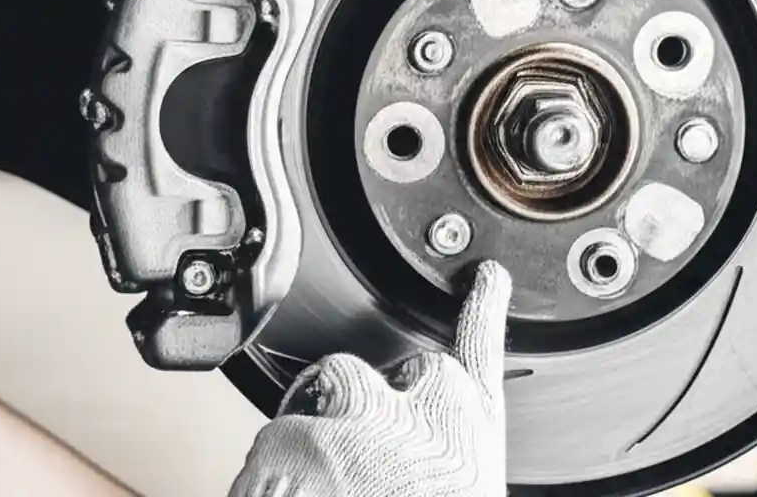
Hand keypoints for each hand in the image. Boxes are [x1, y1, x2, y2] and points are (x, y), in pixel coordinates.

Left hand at [230, 261, 512, 496]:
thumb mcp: (460, 490)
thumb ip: (448, 468)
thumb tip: (437, 464)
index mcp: (464, 433)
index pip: (478, 350)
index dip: (481, 311)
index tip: (485, 281)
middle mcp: (410, 414)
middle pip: (375, 381)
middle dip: (358, 412)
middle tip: (356, 475)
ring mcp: (342, 420)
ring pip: (315, 407)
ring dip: (310, 445)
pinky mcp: (283, 439)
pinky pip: (270, 446)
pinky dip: (272, 477)